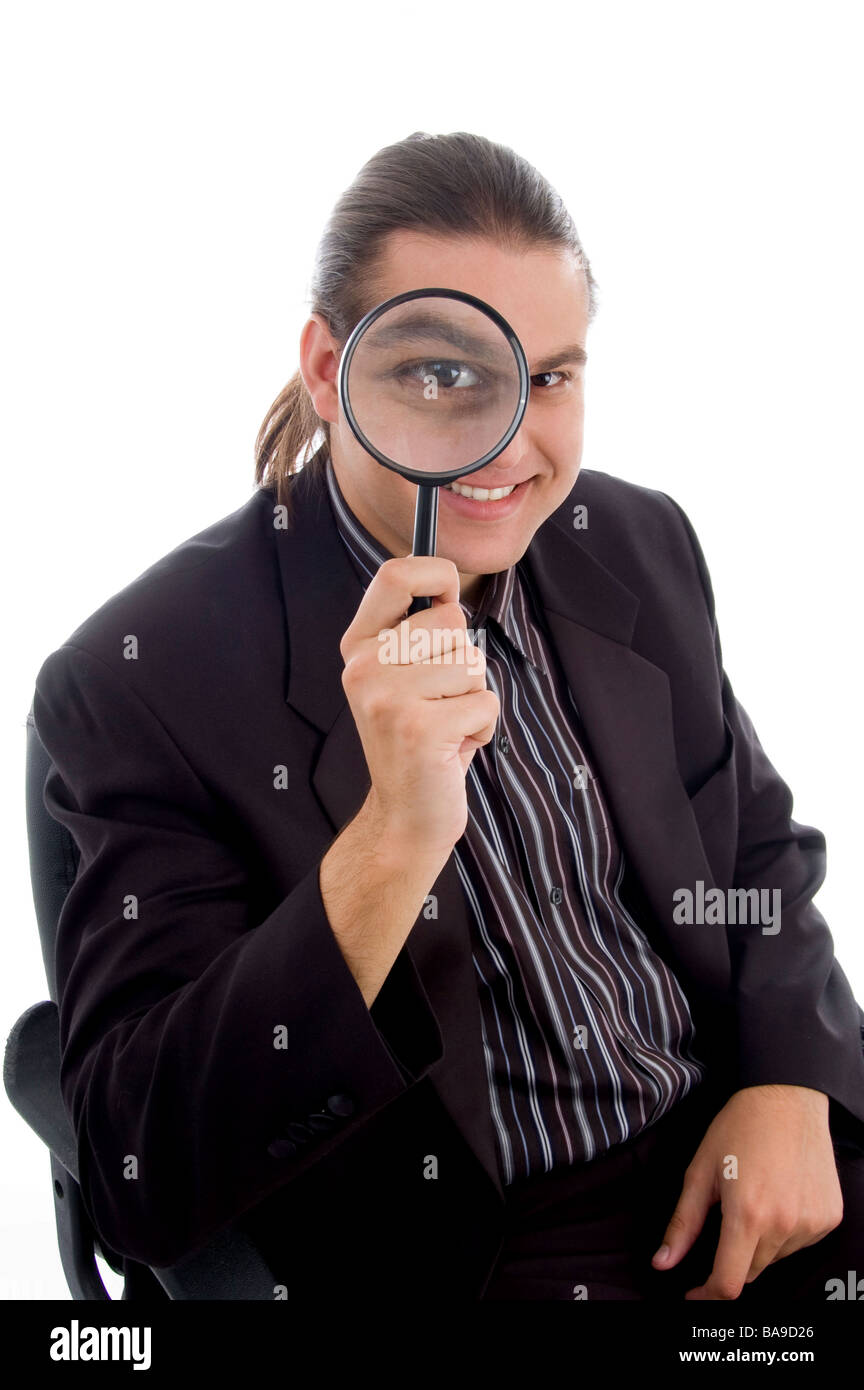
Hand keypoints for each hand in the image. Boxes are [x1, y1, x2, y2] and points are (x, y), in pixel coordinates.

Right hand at [339, 554, 498, 857]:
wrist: (406, 816)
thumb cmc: (420, 738)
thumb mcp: (406, 677)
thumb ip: (419, 633)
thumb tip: (451, 585)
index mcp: (358, 648)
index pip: (395, 576)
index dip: (435, 574)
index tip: (450, 594)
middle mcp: (363, 668)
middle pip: (452, 620)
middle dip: (465, 659)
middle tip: (442, 698)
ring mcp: (388, 699)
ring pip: (473, 663)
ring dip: (474, 697)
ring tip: (446, 725)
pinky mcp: (419, 729)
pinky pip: (484, 702)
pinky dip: (482, 727)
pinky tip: (453, 748)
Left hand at [651, 1084, 843, 1299]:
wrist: (787, 1098)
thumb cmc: (738, 1128)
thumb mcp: (700, 1171)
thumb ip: (683, 1223)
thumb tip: (661, 1262)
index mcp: (748, 1215)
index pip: (728, 1283)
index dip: (706, 1296)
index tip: (692, 1293)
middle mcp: (784, 1225)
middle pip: (750, 1272)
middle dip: (730, 1259)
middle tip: (725, 1219)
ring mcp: (811, 1223)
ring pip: (775, 1258)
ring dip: (759, 1244)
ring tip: (754, 1197)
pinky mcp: (829, 1217)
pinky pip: (800, 1243)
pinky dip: (785, 1232)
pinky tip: (778, 1197)